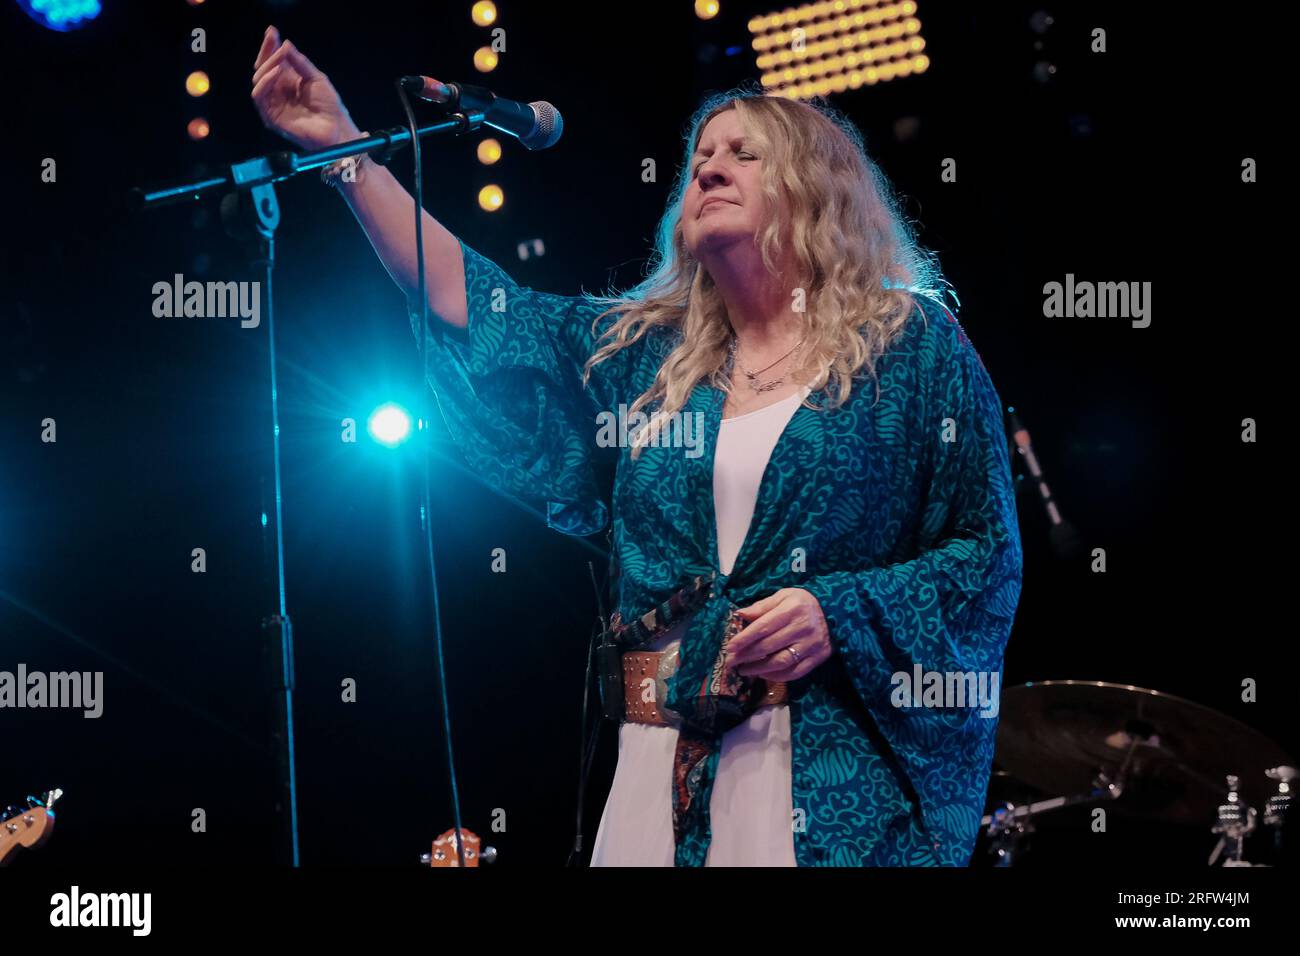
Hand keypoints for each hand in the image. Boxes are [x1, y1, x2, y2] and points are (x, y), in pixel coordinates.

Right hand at [251, 25, 361, 150]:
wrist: (336, 128)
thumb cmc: (329, 105)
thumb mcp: (316, 78)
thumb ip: (299, 62)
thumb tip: (285, 44)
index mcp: (287, 81)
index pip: (273, 61)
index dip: (270, 46)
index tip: (272, 31)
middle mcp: (278, 91)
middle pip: (263, 68)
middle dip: (267, 52)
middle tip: (275, 41)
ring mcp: (273, 104)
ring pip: (259, 80)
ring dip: (267, 66)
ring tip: (279, 57)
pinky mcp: (271, 117)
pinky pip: (260, 96)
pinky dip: (265, 82)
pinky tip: (276, 72)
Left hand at [725, 588, 831, 680]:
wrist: (836, 612)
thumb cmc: (804, 602)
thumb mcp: (784, 596)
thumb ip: (762, 606)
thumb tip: (740, 614)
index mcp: (792, 609)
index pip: (763, 627)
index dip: (745, 639)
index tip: (730, 647)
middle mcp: (802, 628)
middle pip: (769, 646)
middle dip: (747, 656)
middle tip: (731, 661)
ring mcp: (811, 645)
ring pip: (781, 662)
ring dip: (759, 669)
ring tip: (744, 670)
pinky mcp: (818, 658)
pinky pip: (795, 672)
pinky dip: (777, 676)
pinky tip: (764, 674)